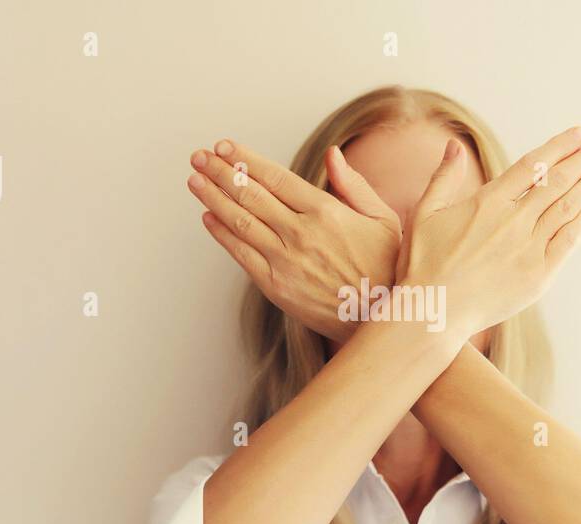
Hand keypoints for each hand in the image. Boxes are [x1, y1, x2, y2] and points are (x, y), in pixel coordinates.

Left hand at [187, 139, 400, 341]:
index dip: (246, 159)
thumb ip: (354, 185)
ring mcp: (286, 261)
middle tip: (200, 157)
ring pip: (241, 222)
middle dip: (221, 172)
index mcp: (327, 212)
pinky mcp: (276, 286)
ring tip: (195, 180)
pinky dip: (222, 234)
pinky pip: (241, 254)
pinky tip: (208, 217)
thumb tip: (332, 154)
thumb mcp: (383, 220)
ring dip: (213, 198)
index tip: (225, 146)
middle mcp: (302, 233)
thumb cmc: (386, 268)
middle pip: (251, 195)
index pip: (276, 178)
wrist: (379, 321)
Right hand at [397, 126, 580, 337]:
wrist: (433, 313)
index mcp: (487, 202)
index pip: (533, 165)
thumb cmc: (424, 265)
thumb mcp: (424, 213)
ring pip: (567, 208)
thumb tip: (453, 144)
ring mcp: (528, 248)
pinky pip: (569, 241)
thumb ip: (444, 177)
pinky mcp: (538, 274)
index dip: (560, 147)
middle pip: (557, 182)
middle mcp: (512, 221)